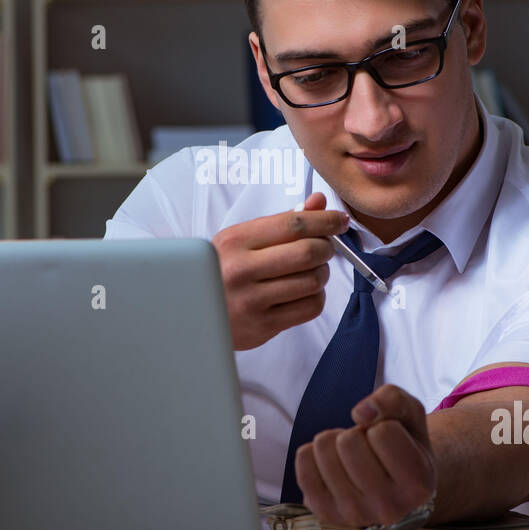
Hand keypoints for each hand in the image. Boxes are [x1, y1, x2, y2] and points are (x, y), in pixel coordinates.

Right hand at [211, 191, 348, 350]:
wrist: (190, 312)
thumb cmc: (221, 270)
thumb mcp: (241, 239)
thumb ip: (282, 221)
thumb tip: (319, 203)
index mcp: (235, 241)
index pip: (293, 223)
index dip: (324, 220)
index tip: (338, 220)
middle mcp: (242, 270)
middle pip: (307, 252)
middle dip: (326, 248)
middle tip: (325, 248)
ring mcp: (252, 301)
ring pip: (313, 281)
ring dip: (322, 273)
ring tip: (312, 271)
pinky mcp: (263, 327)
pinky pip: (309, 308)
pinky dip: (317, 296)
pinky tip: (304, 291)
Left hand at [294, 384, 436, 527]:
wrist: (391, 486)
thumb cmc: (404, 444)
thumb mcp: (411, 414)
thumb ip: (392, 400)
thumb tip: (360, 413)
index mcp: (418, 485)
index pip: (382, 432)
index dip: (383, 425)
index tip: (390, 441)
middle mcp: (389, 507)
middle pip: (349, 442)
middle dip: (357, 433)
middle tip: (368, 448)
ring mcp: (354, 514)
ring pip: (324, 449)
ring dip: (335, 442)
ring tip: (352, 457)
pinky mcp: (325, 512)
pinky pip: (303, 462)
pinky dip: (313, 453)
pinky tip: (334, 465)